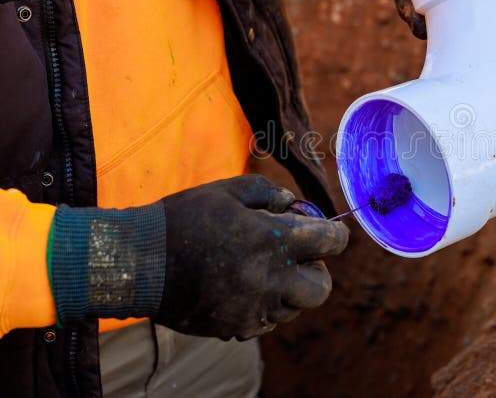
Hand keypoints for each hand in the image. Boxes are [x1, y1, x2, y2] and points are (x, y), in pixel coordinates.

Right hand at [155, 175, 348, 339]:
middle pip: (321, 288)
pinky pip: (264, 321)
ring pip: (293, 308)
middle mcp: (271, 281)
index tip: (327, 231)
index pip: (332, 242)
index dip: (335, 234)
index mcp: (275, 241)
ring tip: (262, 269)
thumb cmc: (184, 218)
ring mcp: (253, 309)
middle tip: (297, 257)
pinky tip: (240, 286)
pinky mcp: (234, 328)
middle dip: (316, 271)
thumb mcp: (229, 190)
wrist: (138, 262)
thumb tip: (292, 206)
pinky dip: (263, 306)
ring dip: (289, 289)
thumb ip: (270, 194)